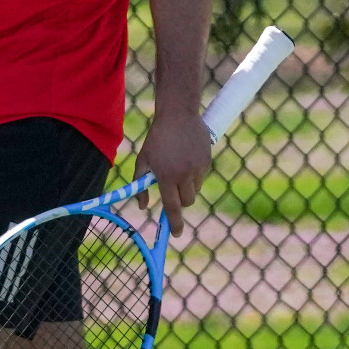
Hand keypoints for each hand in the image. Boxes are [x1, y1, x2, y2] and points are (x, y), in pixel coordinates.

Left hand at [132, 111, 212, 236]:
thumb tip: (142, 206)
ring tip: (178, 166)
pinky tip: (187, 157)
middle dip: (180, 201)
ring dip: (187, 186)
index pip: (172, 207)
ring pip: (195, 189)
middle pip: (186, 202)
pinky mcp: (207, 160)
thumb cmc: (157, 138)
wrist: (178, 114)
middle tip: (172, 189)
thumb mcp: (143, 160)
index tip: (176, 234)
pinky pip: (202, 176)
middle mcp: (184, 174)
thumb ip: (140, 185)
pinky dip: (195, 174)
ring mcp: (198, 167)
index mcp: (166, 176)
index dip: (174, 223)